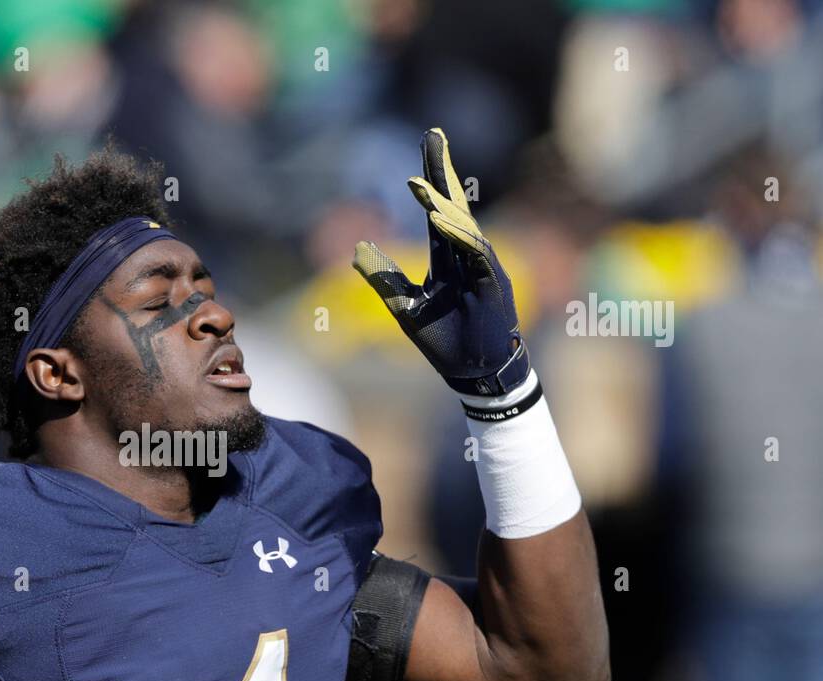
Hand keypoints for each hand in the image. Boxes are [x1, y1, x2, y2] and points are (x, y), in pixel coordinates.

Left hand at [353, 128, 529, 396]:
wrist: (472, 373)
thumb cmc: (445, 340)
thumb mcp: (405, 306)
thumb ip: (384, 277)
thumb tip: (356, 251)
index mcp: (449, 256)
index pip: (439, 211)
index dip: (432, 179)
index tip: (423, 150)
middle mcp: (468, 254)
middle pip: (455, 204)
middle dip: (443, 171)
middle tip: (432, 135)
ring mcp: (484, 266)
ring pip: (464, 225)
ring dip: (442, 204)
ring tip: (419, 183)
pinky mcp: (494, 283)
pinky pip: (477, 252)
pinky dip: (460, 236)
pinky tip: (441, 219)